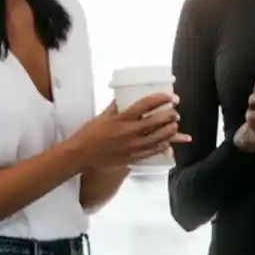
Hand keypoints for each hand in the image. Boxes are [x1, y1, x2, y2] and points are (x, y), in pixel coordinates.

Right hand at [67, 93, 190, 170]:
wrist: (80, 156)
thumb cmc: (89, 135)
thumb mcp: (102, 116)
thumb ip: (116, 107)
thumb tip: (123, 96)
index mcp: (122, 119)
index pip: (146, 104)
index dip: (161, 99)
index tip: (170, 96)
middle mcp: (130, 132)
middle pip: (158, 121)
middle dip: (170, 115)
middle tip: (174, 111)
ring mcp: (134, 146)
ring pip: (160, 138)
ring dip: (171, 130)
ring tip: (175, 125)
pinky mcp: (134, 157)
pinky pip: (154, 151)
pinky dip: (164, 145)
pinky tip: (169, 142)